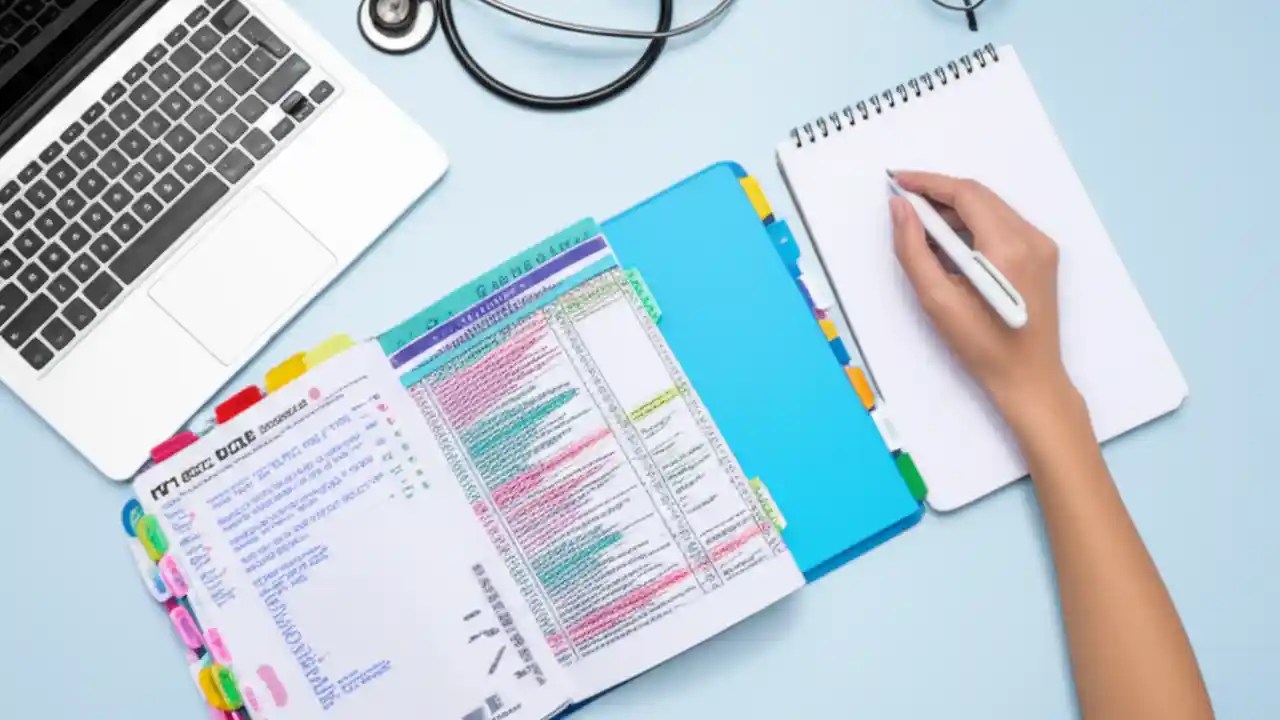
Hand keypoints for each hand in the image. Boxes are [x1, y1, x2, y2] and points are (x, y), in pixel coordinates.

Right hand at [889, 171, 1075, 423]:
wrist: (1029, 377)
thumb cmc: (982, 347)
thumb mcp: (937, 300)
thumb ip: (913, 249)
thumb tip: (900, 208)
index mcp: (1008, 247)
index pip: (966, 194)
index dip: (929, 183)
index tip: (898, 181)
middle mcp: (1032, 238)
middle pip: (980, 196)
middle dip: (939, 194)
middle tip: (904, 201)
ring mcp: (1042, 245)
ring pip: (992, 208)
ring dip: (955, 209)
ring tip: (921, 223)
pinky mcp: (1043, 256)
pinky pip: (1004, 225)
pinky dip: (974, 224)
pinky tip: (950, 242)